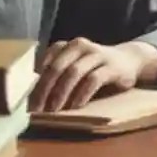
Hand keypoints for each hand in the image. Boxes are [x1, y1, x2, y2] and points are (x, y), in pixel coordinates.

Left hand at [28, 38, 156, 112]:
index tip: (28, 101)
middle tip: (37, 109)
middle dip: (45, 90)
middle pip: (57, 67)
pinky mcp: (111, 67)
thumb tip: (33, 97)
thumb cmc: (95, 68)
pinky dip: (81, 94)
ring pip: (73, 73)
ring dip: (61, 93)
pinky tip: (75, 106)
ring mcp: (97, 54)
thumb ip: (58, 75)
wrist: (129, 60)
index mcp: (68, 46)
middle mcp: (80, 45)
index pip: (47, 62)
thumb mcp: (75, 66)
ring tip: (54, 110)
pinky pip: (92, 80)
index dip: (36, 82)